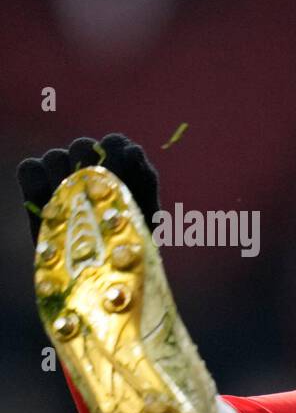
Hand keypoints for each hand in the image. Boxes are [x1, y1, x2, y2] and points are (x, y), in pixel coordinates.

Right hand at [16, 133, 159, 245]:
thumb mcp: (147, 216)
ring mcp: (61, 170)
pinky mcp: (36, 184)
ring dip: (62, 180)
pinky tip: (50, 208)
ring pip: (55, 157)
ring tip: (73, 209)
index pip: (114, 143)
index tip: (119, 179)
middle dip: (88, 168)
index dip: (116, 155)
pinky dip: (37, 184)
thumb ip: (144, 181)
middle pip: (82, 146)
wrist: (105, 269)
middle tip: (94, 195)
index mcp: (121, 164)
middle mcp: (90, 161)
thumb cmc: (132, 242)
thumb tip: (132, 150)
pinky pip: (30, 169)